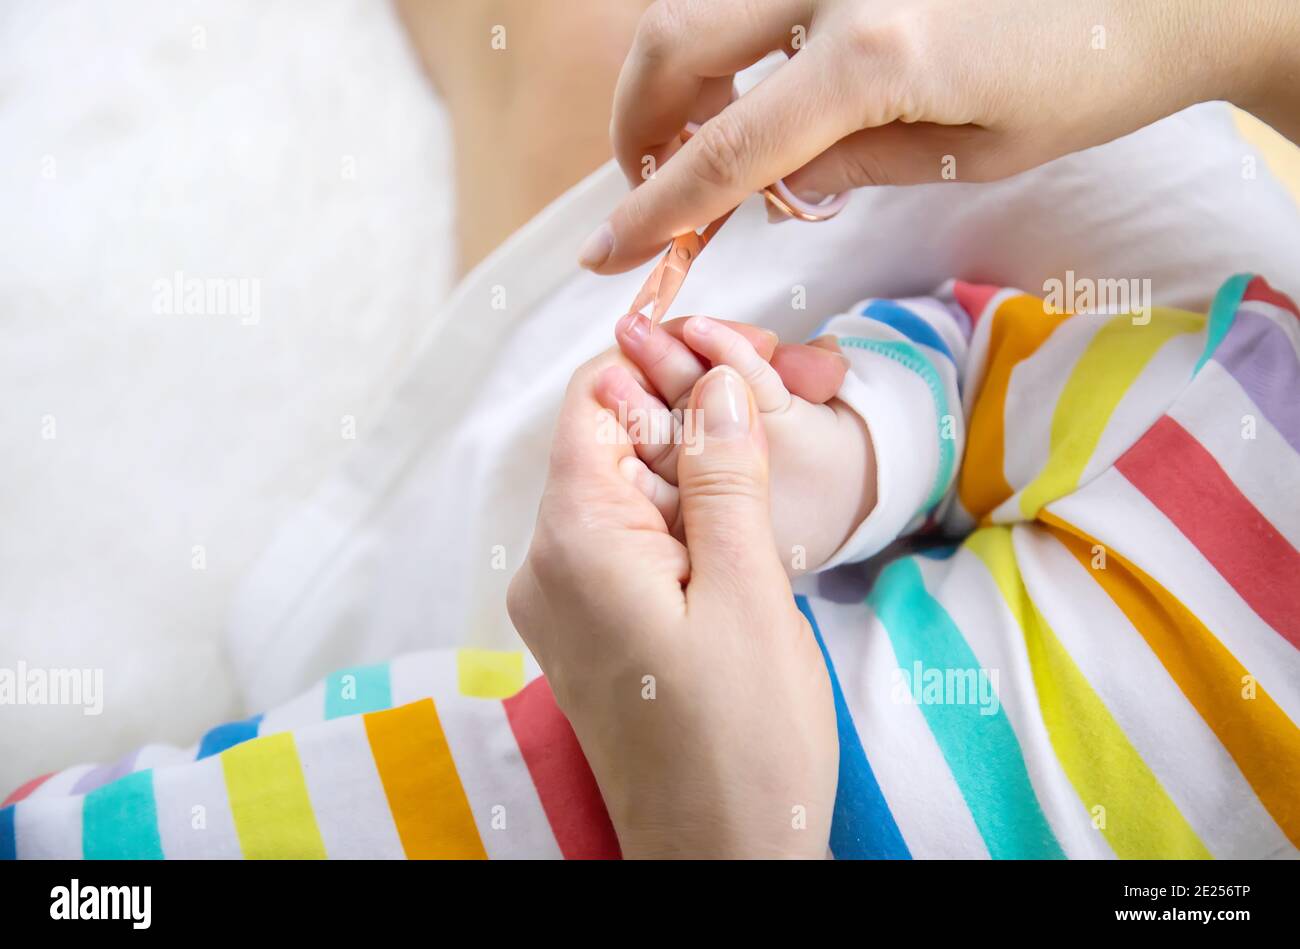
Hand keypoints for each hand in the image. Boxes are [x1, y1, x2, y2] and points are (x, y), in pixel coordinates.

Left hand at [508, 349, 837, 857]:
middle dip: (687, 422)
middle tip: (773, 419)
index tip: (738, 365)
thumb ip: (725, 474)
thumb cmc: (741, 743)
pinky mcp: (586, 629)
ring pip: (623, 491)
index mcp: (574, 542)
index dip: (662, 368)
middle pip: (607, 442)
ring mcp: (560, 601)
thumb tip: (715, 381)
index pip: (591, 399)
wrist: (718, 857)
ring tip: (763, 494)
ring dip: (692, 476)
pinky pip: (625, 543)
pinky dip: (679, 525)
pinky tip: (735, 546)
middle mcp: (547, 565)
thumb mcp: (749, 592)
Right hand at [580, 0, 1298, 272]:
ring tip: (701, 145)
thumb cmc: (1089, 75)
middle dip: (636, 123)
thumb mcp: (965, 155)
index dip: (653, 209)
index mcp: (871, 54)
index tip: (607, 252)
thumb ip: (843, 166)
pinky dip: (727, 44)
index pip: (723, 147)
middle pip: (672, 43)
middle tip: (648, 186)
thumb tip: (760, 186)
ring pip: (698, 4)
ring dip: (675, 79)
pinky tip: (756, 89)